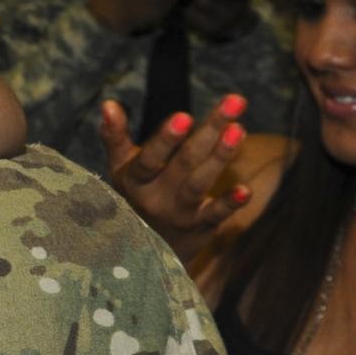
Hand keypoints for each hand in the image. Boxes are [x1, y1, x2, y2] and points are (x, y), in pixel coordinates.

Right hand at [99, 94, 250, 262]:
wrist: (144, 251)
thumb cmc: (135, 194)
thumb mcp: (121, 168)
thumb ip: (115, 135)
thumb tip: (109, 103)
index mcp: (134, 179)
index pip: (149, 158)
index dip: (166, 139)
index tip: (184, 116)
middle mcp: (155, 198)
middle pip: (184, 163)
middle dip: (209, 131)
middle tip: (233, 103)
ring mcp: (178, 214)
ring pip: (200, 184)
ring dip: (221, 157)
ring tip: (239, 130)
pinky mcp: (200, 228)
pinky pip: (216, 215)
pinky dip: (230, 203)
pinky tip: (246, 190)